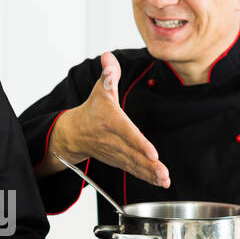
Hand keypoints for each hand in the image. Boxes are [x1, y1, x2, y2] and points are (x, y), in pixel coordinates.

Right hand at [38, 51, 170, 187]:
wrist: (74, 134)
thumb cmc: (92, 110)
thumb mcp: (99, 90)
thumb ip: (108, 74)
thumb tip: (108, 56)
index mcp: (112, 122)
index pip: (128, 134)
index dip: (140, 144)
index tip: (153, 153)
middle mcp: (114, 141)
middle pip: (134, 154)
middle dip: (149, 165)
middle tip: (163, 173)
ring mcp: (116, 153)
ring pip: (135, 166)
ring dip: (150, 174)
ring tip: (164, 180)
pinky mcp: (119, 161)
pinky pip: (133, 170)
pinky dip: (146, 177)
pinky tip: (159, 182)